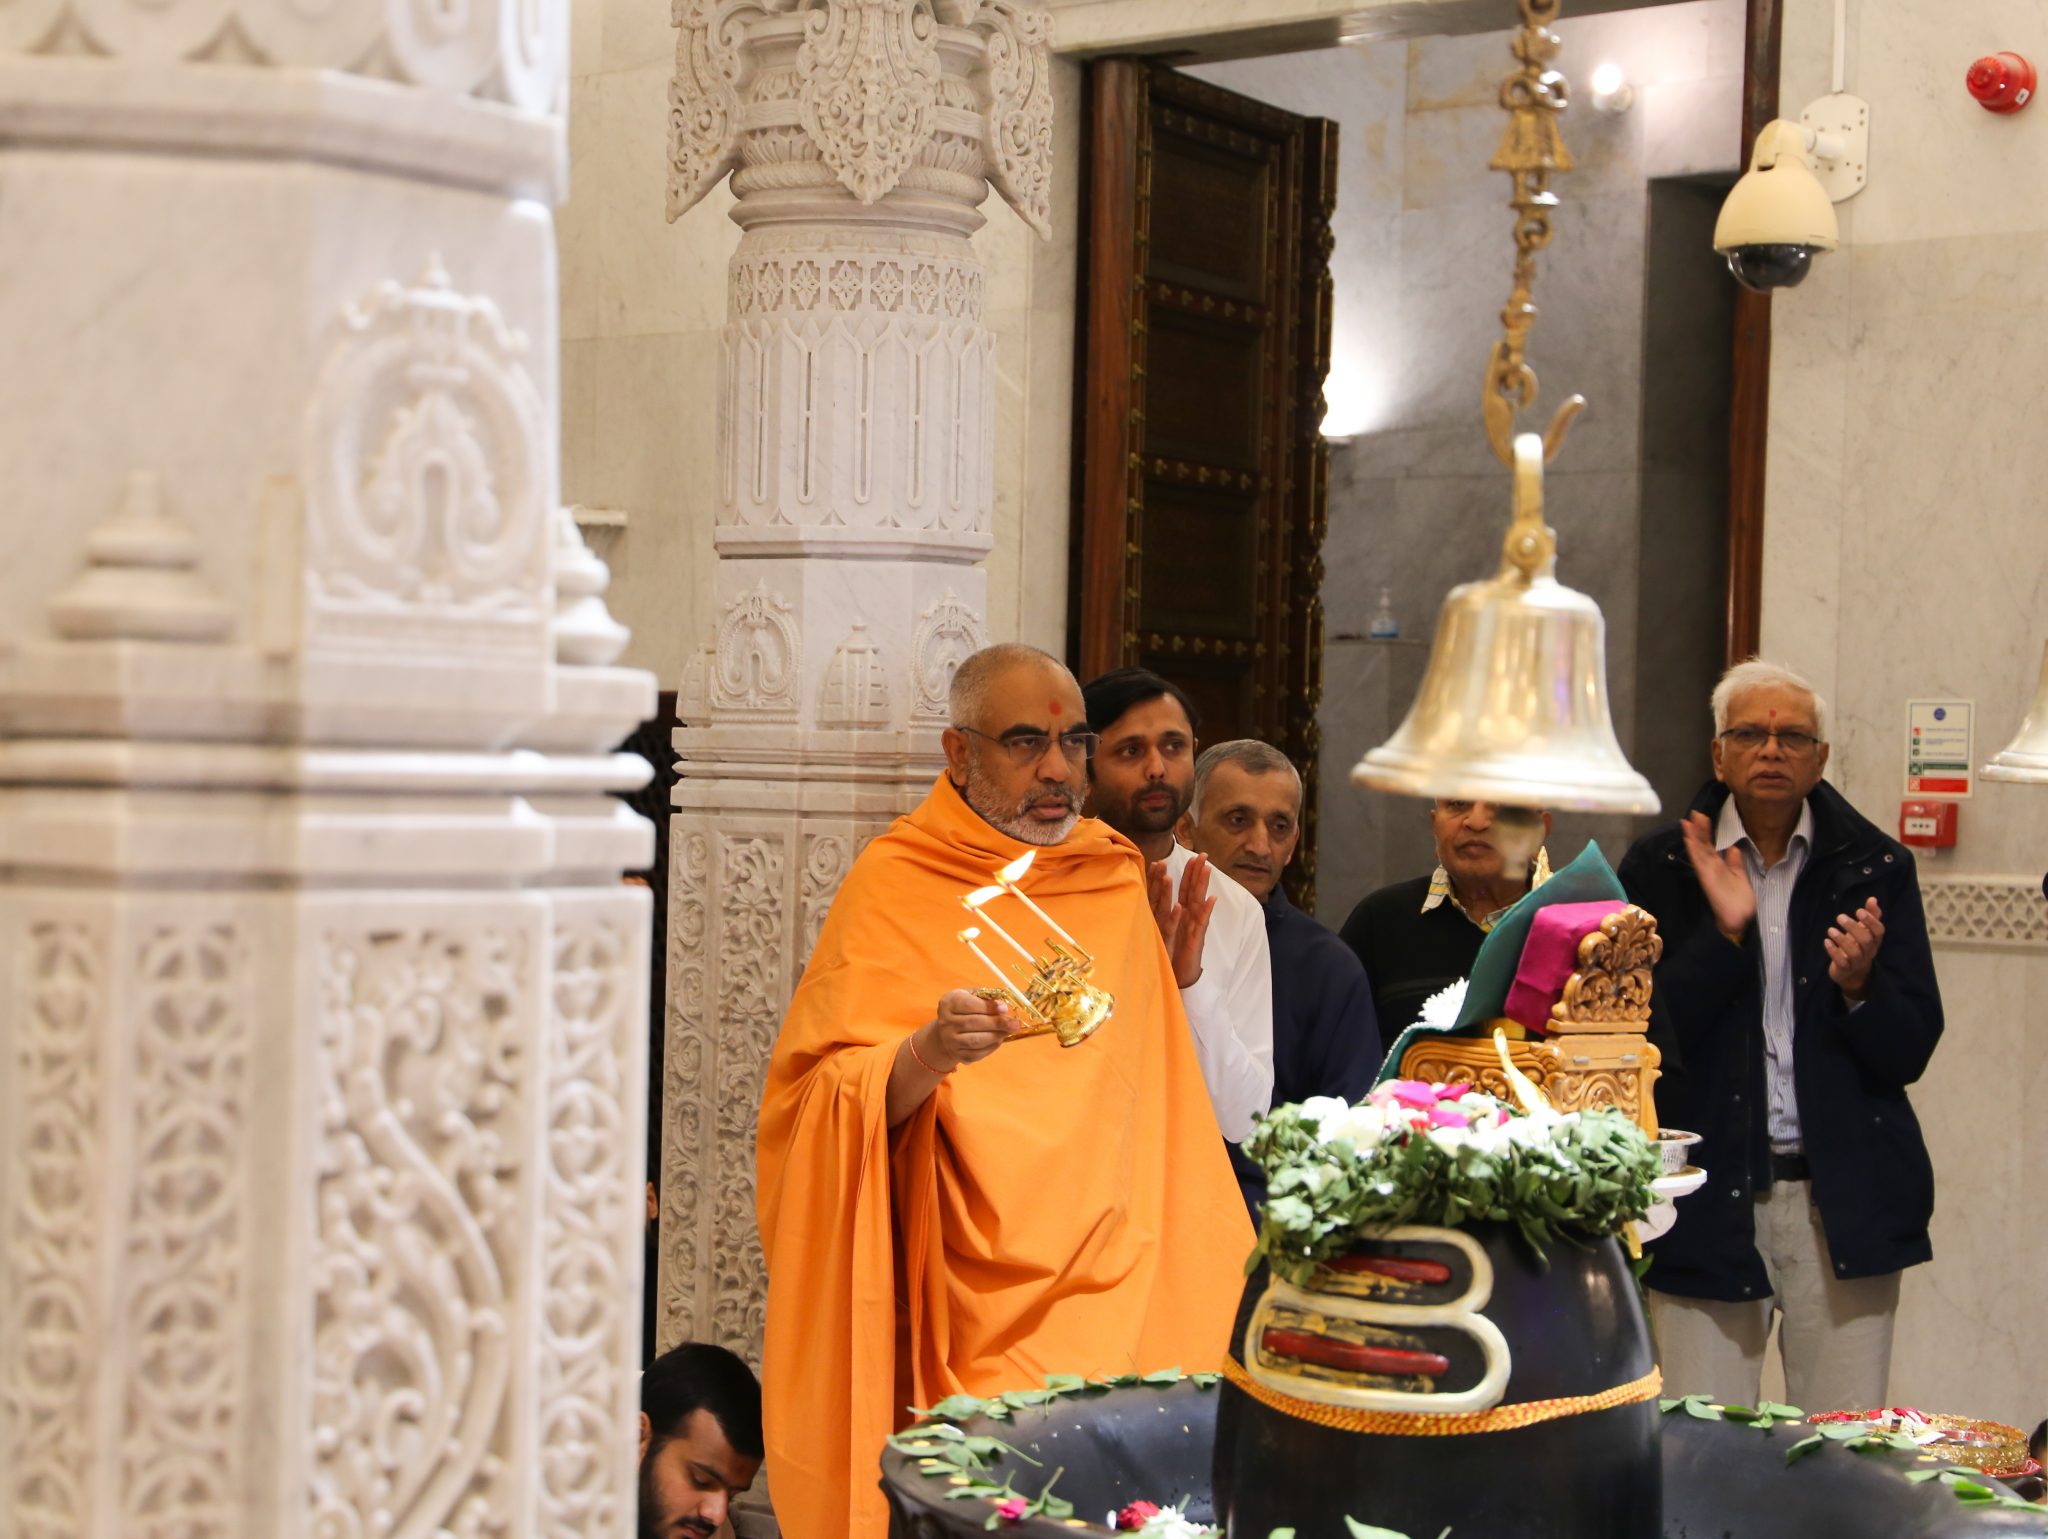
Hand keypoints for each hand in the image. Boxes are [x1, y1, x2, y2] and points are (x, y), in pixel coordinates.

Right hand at [917, 989, 1017, 1072]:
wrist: (946, 1033)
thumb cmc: (964, 1010)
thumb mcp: (972, 997)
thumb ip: (986, 998)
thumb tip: (1003, 1006)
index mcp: (949, 1003)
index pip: (969, 1004)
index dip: (988, 1007)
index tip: (1005, 1009)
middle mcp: (946, 1022)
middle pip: (973, 1023)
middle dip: (997, 1023)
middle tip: (1015, 1024)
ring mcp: (950, 1041)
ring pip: (976, 1040)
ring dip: (996, 1036)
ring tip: (1008, 1031)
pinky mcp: (958, 1055)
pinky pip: (977, 1053)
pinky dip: (992, 1047)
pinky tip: (999, 1039)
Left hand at [1147, 854, 1217, 988]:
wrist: (1181, 977)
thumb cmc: (1175, 954)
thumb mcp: (1167, 931)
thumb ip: (1167, 915)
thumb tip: (1165, 900)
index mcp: (1182, 914)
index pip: (1184, 889)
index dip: (1187, 873)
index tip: (1190, 855)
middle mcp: (1190, 918)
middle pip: (1193, 891)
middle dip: (1198, 872)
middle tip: (1203, 854)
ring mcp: (1194, 927)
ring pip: (1198, 902)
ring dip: (1203, 885)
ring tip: (1207, 869)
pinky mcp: (1196, 940)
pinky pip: (1201, 923)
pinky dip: (1206, 911)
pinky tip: (1211, 899)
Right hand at [1681, 811, 1755, 940]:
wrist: (1741, 919)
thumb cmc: (1740, 902)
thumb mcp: (1741, 877)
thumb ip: (1735, 863)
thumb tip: (1732, 848)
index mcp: (1719, 867)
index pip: (1710, 846)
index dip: (1705, 832)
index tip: (1702, 817)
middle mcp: (1711, 868)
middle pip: (1702, 845)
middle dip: (1697, 830)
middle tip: (1693, 813)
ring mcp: (1708, 872)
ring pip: (1698, 851)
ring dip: (1693, 836)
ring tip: (1687, 821)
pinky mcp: (1707, 878)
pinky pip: (1699, 862)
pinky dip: (1694, 850)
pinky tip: (1690, 840)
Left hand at [1825, 898, 1884, 1001]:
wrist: (1853, 974)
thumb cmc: (1859, 946)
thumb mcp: (1865, 931)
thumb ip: (1870, 915)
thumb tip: (1873, 899)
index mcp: (1875, 941)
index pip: (1879, 931)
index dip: (1871, 921)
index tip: (1859, 910)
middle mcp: (1869, 951)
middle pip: (1866, 940)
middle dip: (1853, 928)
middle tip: (1840, 917)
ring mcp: (1858, 962)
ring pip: (1854, 952)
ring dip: (1842, 940)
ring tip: (1831, 930)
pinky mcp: (1845, 969)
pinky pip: (1841, 962)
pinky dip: (1833, 952)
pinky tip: (1826, 941)